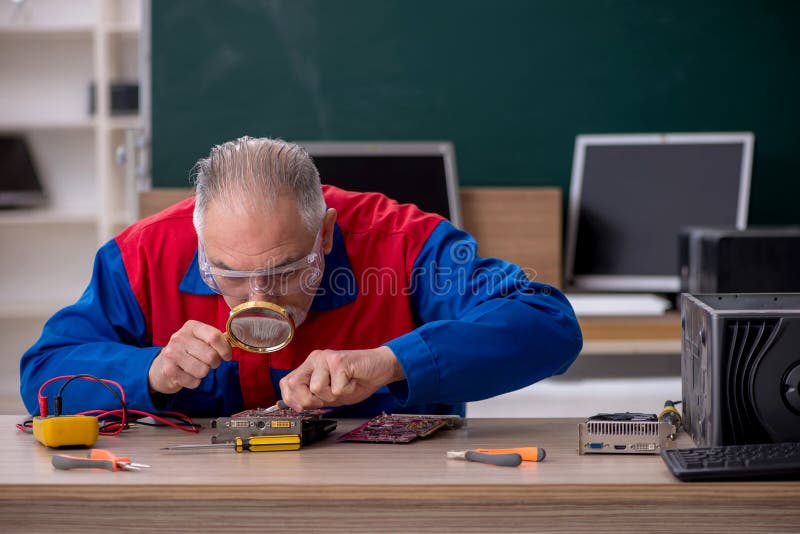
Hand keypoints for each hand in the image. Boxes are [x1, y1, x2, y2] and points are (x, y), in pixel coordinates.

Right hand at [148, 320, 232, 394]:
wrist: (159, 367)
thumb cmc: (186, 352)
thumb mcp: (199, 339)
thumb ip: (215, 339)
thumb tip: (233, 341)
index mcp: (191, 327)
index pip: (214, 336)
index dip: (225, 349)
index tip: (227, 356)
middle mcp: (179, 338)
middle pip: (211, 356)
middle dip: (215, 363)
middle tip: (208, 363)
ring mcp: (172, 354)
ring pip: (203, 370)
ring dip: (203, 373)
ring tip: (195, 368)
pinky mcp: (168, 370)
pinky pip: (194, 382)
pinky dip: (194, 382)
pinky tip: (186, 375)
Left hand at [279, 346, 404, 410]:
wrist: (380, 368)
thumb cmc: (356, 380)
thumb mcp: (330, 394)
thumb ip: (313, 398)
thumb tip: (296, 406)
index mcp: (310, 366)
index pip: (287, 383)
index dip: (291, 399)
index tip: (303, 408)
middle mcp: (315, 359)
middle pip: (295, 385)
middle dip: (310, 401)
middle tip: (327, 398)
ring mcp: (327, 358)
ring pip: (316, 388)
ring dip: (332, 396)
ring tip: (344, 386)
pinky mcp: (340, 361)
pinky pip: (336, 388)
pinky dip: (347, 390)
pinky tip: (352, 382)